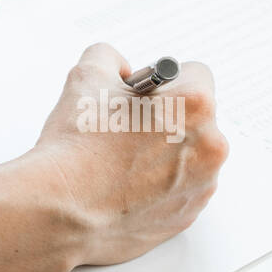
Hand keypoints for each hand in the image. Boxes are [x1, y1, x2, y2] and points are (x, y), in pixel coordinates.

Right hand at [0, 43, 228, 271]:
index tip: (145, 93)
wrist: (61, 209)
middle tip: (128, 125)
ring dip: (166, 151)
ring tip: (123, 157)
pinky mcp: (187, 214)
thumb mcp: (86, 75)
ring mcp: (201, 185)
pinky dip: (159, 184)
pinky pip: (180, 188)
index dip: (164, 80)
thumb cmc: (77, 145)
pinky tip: (126, 182)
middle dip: (167, 116)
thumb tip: (121, 72)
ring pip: (190, 154)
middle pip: (196, 116)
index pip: (196, 73)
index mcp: (195, 105)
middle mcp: (210, 146)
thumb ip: (111, 57)